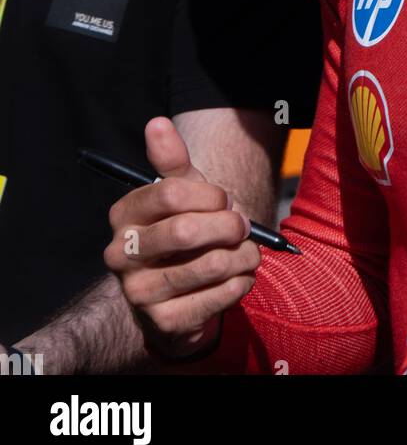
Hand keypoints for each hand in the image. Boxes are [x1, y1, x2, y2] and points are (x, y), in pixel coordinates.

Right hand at [103, 116, 259, 360]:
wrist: (176, 293)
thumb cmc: (181, 230)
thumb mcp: (179, 192)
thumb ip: (171, 159)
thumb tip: (157, 123)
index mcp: (123, 214)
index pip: (170, 192)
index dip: (209, 195)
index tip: (225, 200)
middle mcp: (120, 254)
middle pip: (186, 231)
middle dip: (228, 226)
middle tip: (242, 226)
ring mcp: (138, 292)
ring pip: (208, 266)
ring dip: (241, 256)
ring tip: (248, 252)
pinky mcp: (162, 322)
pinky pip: (215, 298)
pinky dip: (239, 284)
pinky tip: (241, 277)